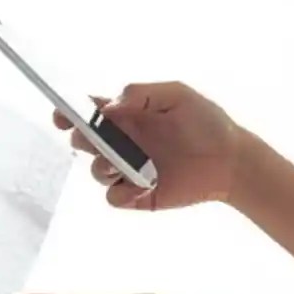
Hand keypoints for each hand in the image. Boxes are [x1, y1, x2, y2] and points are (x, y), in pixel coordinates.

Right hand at [53, 81, 251, 210]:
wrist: (231, 160)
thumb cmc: (207, 122)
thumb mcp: (177, 95)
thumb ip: (141, 95)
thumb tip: (108, 107)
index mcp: (127, 115)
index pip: (89, 112)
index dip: (69, 113)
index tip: (63, 114)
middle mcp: (123, 142)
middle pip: (85, 141)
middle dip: (81, 139)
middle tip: (93, 139)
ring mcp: (129, 170)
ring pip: (96, 171)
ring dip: (101, 167)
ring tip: (121, 164)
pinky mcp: (139, 195)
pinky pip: (114, 198)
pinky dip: (120, 194)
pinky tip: (138, 187)